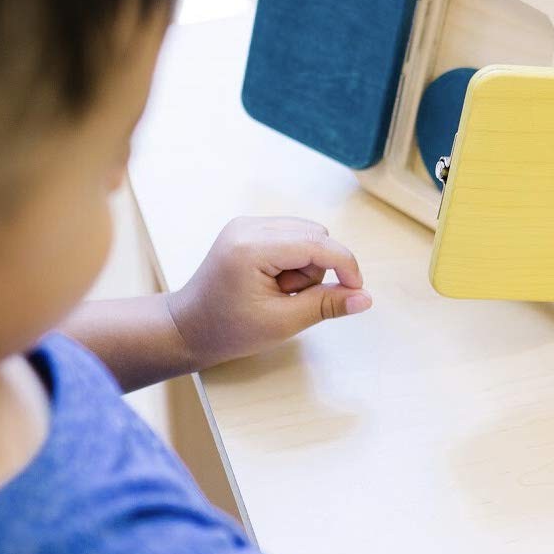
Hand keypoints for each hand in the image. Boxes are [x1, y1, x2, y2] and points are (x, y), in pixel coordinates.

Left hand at [167, 216, 371, 367]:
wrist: (188, 328)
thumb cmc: (228, 330)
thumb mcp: (282, 323)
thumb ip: (326, 305)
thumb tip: (365, 298)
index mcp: (252, 247)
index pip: (317, 244)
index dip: (345, 265)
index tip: (357, 291)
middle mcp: (248, 226)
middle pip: (315, 234)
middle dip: (317, 269)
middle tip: (291, 299)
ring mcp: (246, 223)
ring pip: (306, 234)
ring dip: (305, 265)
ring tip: (279, 293)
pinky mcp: (247, 229)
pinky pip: (290, 236)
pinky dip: (293, 259)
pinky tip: (274, 282)